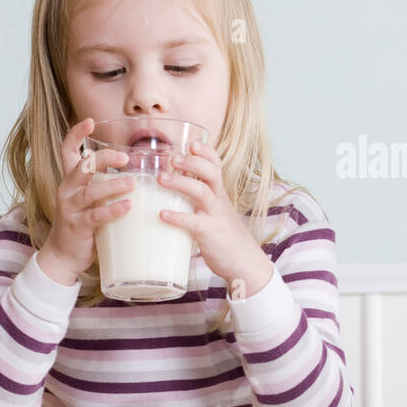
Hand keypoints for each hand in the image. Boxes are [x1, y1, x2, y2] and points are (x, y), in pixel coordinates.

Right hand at [38, 118, 134, 285]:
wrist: (64, 255)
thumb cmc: (84, 222)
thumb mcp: (92, 198)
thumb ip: (106, 184)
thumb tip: (140, 171)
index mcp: (71, 180)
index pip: (67, 151)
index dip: (76, 134)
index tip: (89, 121)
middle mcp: (67, 190)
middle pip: (83, 167)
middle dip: (103, 159)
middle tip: (125, 158)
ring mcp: (70, 208)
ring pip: (91, 191)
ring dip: (113, 185)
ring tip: (133, 183)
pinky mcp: (77, 226)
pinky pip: (96, 216)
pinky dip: (112, 210)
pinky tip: (128, 206)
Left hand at [157, 139, 272, 296]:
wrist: (245, 263)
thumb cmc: (225, 237)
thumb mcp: (215, 212)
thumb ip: (197, 201)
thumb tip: (169, 192)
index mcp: (219, 193)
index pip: (216, 165)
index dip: (206, 152)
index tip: (191, 143)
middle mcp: (219, 200)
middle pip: (210, 172)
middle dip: (192, 162)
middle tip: (172, 158)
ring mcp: (215, 216)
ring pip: (202, 192)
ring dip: (180, 182)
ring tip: (161, 179)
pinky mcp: (210, 234)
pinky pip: (194, 222)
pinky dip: (177, 217)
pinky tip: (162, 214)